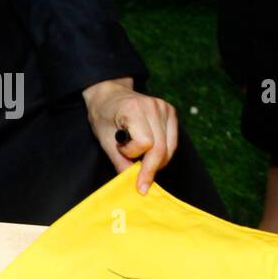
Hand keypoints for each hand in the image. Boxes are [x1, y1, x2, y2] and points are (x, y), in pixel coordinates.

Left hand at [82, 76, 177, 193]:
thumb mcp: (104, 140)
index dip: (133, 153)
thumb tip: (135, 183)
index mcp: (133, 108)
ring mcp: (164, 108)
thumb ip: (119, 161)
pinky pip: (173, 142)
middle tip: (140, 182)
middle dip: (150, 168)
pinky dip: (163, 152)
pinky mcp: (171, 112)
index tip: (121, 150)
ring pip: (170, 148)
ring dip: (157, 162)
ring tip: (141, 159)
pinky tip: (150, 151)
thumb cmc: (104, 116)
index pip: (146, 143)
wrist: (109, 95)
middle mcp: (153, 106)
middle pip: (161, 148)